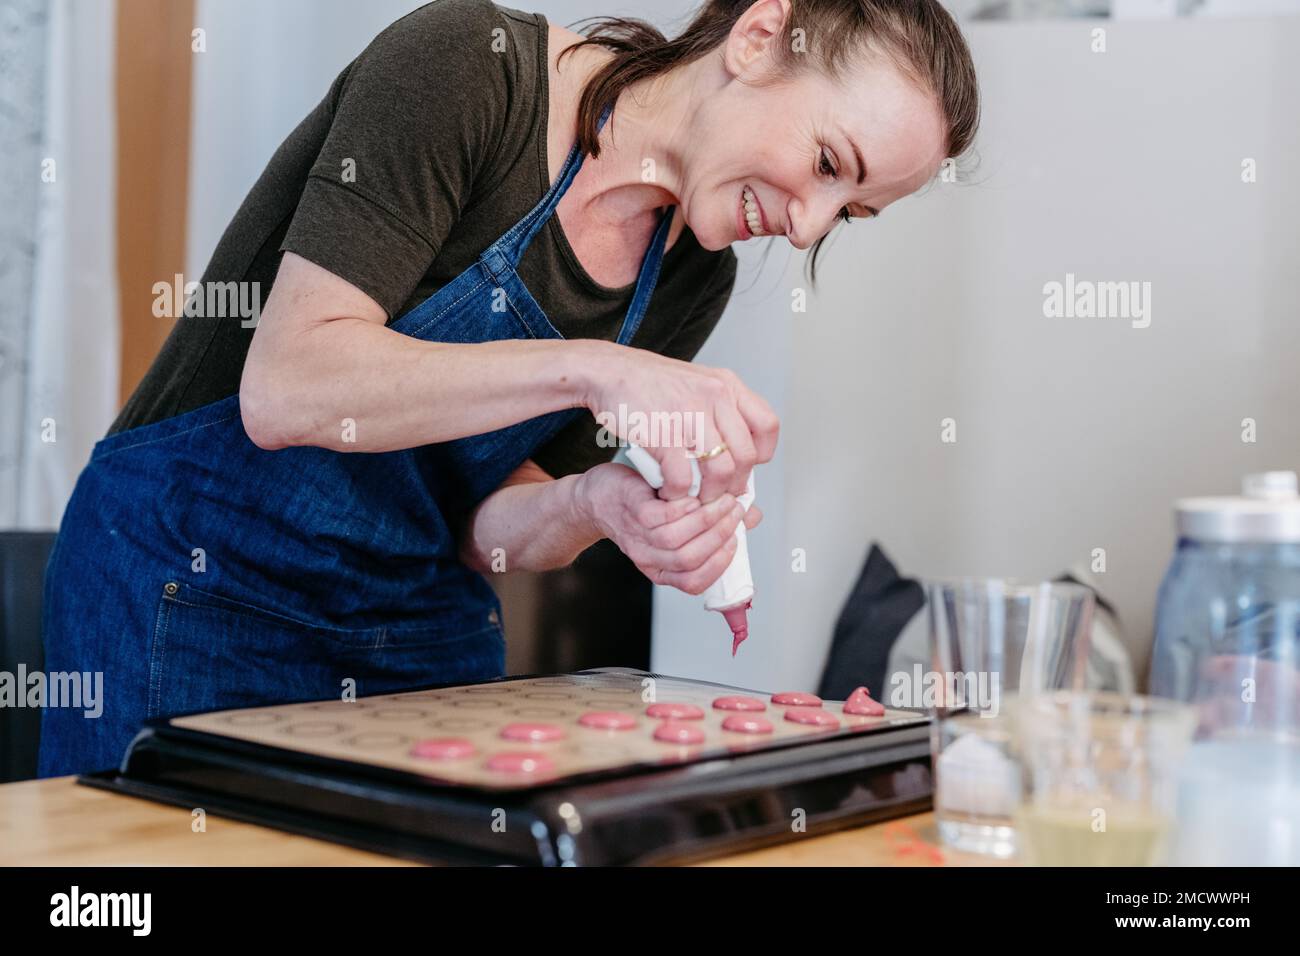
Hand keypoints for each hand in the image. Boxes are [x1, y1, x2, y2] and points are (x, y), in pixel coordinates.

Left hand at [576, 462, 762, 594]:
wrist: (599, 496)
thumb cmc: (641, 508)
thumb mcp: (679, 523)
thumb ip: (716, 523)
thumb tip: (751, 518)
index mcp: (661, 569)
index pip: (694, 583)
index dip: (720, 564)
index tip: (736, 540)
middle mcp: (649, 558)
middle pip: (690, 560)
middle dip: (720, 536)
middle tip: (735, 511)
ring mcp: (639, 537)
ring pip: (678, 542)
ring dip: (708, 520)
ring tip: (722, 500)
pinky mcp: (634, 513)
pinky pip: (664, 518)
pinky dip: (685, 509)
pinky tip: (695, 495)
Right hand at [578, 341, 778, 502]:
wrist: (609, 372)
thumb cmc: (650, 385)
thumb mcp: (697, 384)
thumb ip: (720, 412)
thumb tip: (738, 456)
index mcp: (727, 385)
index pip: (768, 426)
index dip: (761, 455)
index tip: (744, 467)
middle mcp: (716, 396)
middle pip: (747, 455)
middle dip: (735, 483)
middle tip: (719, 493)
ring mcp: (691, 414)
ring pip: (722, 470)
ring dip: (710, 493)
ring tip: (697, 498)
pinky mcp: (664, 433)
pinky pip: (684, 477)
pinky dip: (679, 493)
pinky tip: (670, 491)